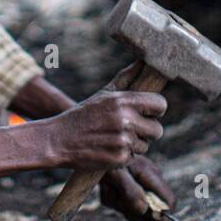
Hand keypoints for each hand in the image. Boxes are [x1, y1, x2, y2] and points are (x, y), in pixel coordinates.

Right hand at [47, 89, 166, 172]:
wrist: (59, 140)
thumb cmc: (84, 114)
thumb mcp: (104, 93)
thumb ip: (127, 78)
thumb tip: (144, 61)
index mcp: (123, 101)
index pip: (161, 104)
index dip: (156, 109)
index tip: (148, 112)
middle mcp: (126, 120)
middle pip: (157, 129)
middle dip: (146, 131)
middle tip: (129, 128)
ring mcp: (123, 141)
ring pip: (145, 145)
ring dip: (133, 144)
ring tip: (113, 138)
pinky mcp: (120, 158)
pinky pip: (133, 158)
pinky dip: (123, 156)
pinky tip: (108, 148)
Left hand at [100, 155, 175, 220]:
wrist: (94, 148)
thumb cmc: (106, 160)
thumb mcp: (116, 174)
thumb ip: (131, 191)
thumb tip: (144, 210)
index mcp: (151, 175)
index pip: (170, 201)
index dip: (163, 218)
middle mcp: (149, 181)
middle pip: (152, 211)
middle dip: (134, 211)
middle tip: (117, 200)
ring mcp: (140, 185)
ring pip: (137, 210)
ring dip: (121, 205)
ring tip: (109, 189)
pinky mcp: (129, 188)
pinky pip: (125, 205)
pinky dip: (114, 201)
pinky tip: (107, 188)